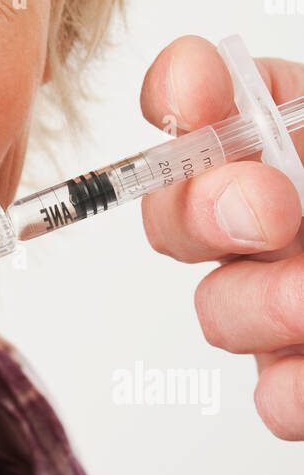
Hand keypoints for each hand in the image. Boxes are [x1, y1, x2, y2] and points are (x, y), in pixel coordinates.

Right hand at [139, 34, 303, 439]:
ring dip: (256, 306)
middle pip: (182, 208)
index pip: (209, 95)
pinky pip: (273, 395)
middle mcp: (283, 210)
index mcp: (301, 133)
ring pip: (219, 307)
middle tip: (267, 215)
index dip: (187, 92)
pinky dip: (287, 394)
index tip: (197, 99)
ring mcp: (290, 299)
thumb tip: (204, 79)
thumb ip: (291, 116)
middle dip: (205, 211)